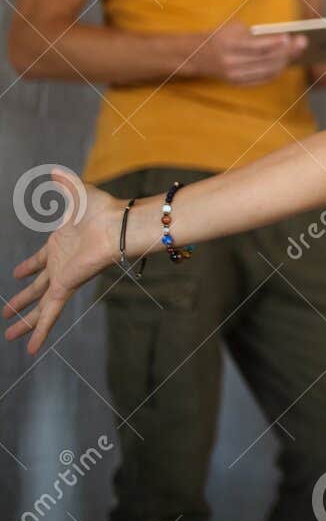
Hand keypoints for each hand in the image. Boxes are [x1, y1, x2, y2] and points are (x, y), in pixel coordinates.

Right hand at [4, 168, 122, 354]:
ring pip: (39, 306)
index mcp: (61, 245)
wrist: (120, 224)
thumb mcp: (78, 193)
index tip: (18, 273)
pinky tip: (30, 349)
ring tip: (9, 335)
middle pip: (36, 289)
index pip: (40, 261)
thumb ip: (66, 184)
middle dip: (21, 302)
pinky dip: (40, 331)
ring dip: (25, 322)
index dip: (29, 267)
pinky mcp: (67, 287)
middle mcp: (61, 265)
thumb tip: (54, 171)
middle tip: (6, 313)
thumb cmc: (104, 209)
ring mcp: (64, 278)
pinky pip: (50, 313)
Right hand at [189, 22, 306, 84]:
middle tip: (301, 43)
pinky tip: (285, 61)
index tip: (289, 37)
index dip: (275, 43)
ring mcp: (234, 75)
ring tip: (296, 51)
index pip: (257, 46)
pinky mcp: (238, 83)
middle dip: (287, 52)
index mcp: (229, 45)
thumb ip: (255, 34)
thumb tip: (284, 38)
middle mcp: (231, 62)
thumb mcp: (233, 29)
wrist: (196, 55)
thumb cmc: (220, 37)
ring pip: (267, 70)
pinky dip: (276, 70)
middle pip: (266, 59)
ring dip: (285, 61)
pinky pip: (263, 78)